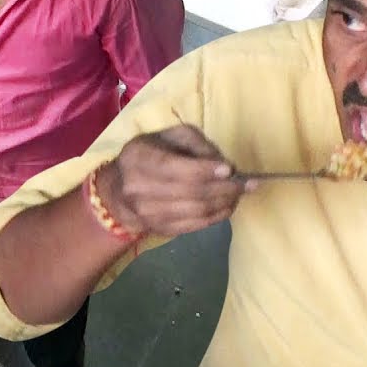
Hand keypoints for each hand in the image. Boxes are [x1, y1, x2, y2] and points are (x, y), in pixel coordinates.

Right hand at [97, 125, 252, 237]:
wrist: (119, 189)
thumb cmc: (150, 153)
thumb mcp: (170, 136)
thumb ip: (197, 144)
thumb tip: (223, 165)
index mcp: (139, 159)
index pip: (177, 170)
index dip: (207, 171)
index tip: (230, 169)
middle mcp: (139, 189)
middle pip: (191, 193)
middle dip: (224, 188)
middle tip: (246, 183)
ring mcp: (147, 214)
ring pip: (196, 212)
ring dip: (224, 203)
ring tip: (239, 193)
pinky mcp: (159, 229)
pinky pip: (194, 226)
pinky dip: (216, 217)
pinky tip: (227, 206)